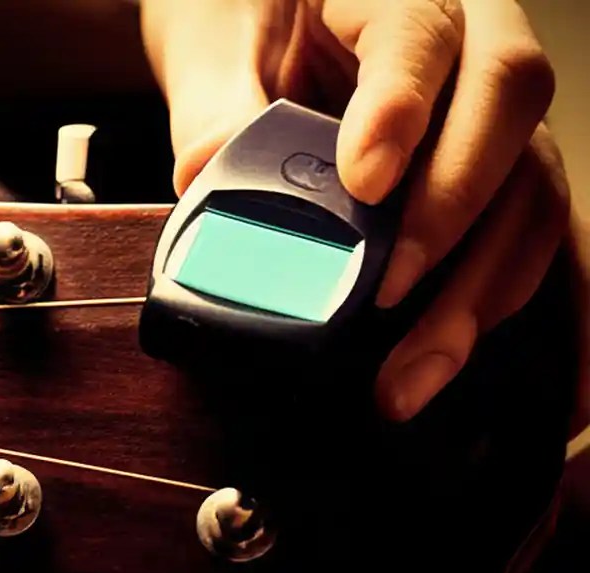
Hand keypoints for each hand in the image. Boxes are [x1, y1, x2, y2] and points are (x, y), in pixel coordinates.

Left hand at [141, 0, 573, 422]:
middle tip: (386, 294)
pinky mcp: (488, 165)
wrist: (254, 16)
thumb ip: (213, 110)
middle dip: (451, 214)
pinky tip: (442, 353)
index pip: (420, 33)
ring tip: (412, 371)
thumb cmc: (237, 13)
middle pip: (505, 106)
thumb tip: (208, 182)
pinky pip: (519, 228)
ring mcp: (485, 104)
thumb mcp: (211, 44)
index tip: (364, 183)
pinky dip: (486, 298)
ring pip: (529, 182)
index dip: (402, 110)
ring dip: (477, 287)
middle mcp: (465, 34)